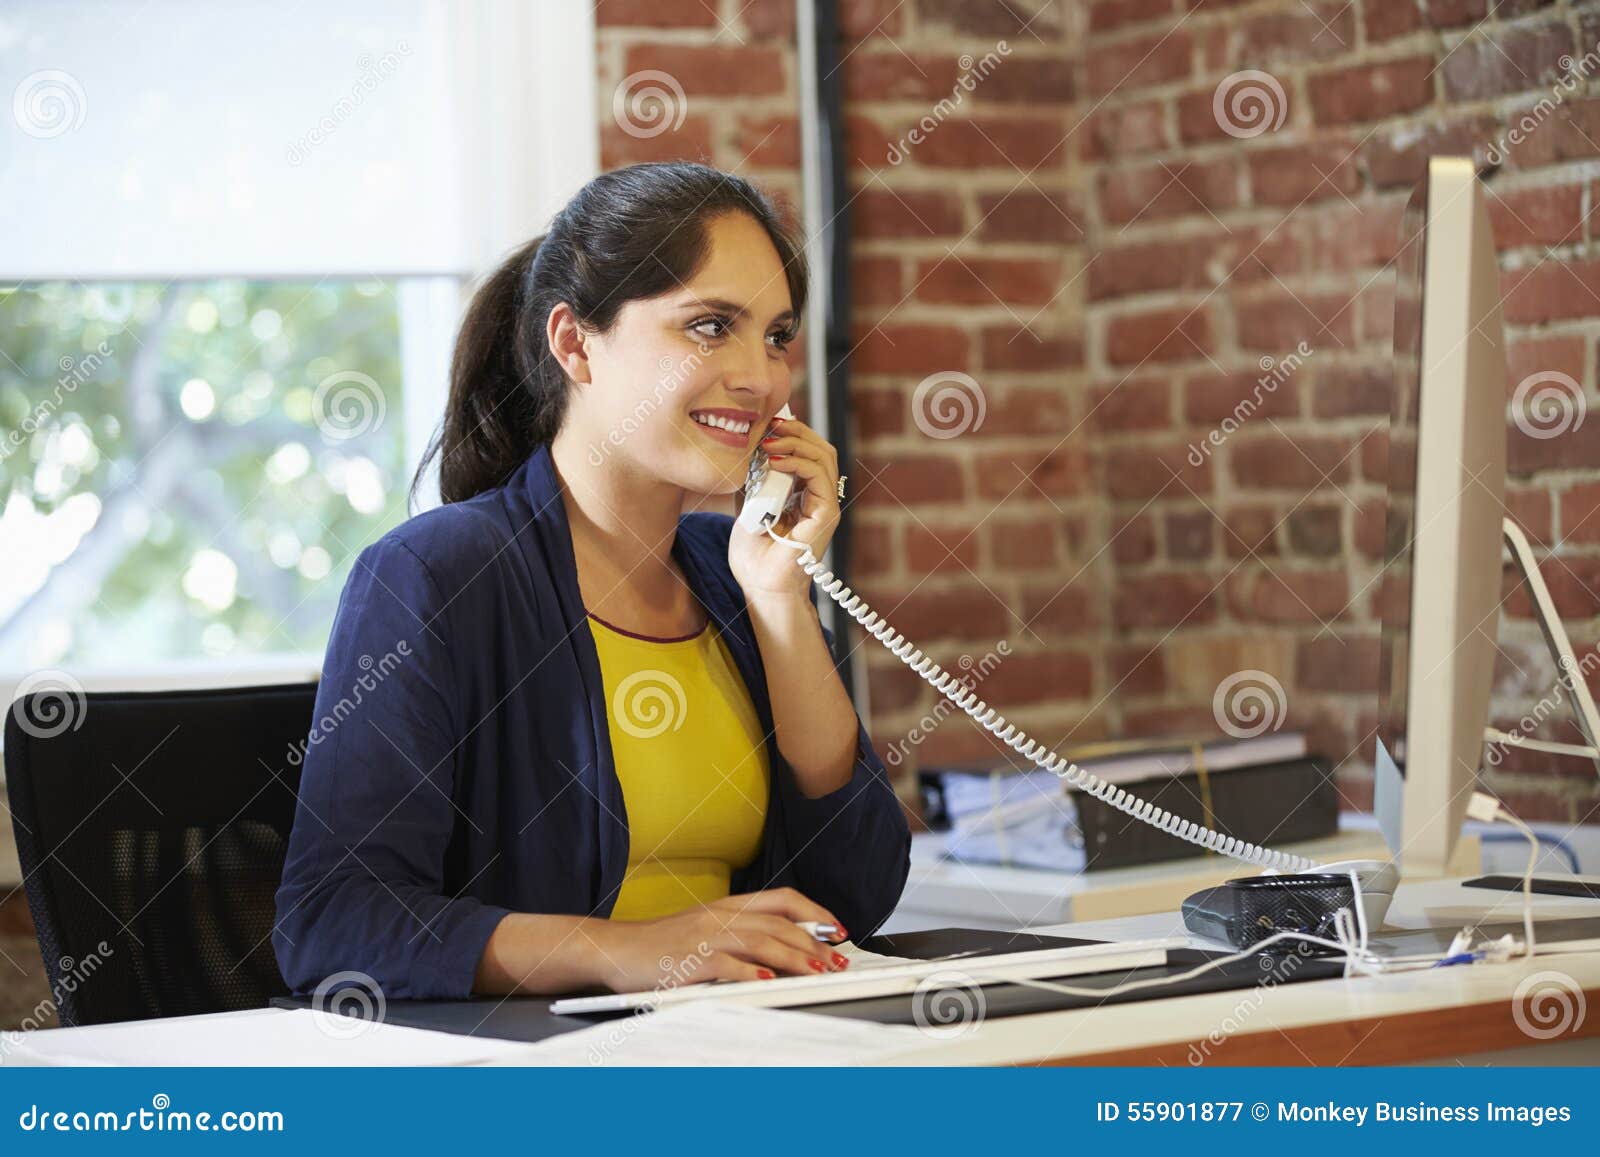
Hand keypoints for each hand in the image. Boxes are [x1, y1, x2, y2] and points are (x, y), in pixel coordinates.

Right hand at [591, 888, 850, 992]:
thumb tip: (783, 952)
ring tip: (817, 971)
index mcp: (728, 905)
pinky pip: (728, 963)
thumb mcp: (706, 931)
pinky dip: (751, 973)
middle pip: (780, 923)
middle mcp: (722, 915)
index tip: (838, 931)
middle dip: (814, 943)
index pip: (784, 899)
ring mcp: (706, 935)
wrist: (616, 948)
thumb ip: (741, 936)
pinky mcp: (691, 958)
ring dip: (795, 957)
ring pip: (762, 940)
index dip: (815, 913)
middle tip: (837, 962)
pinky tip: (769, 982)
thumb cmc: (661, 945)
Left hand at [728, 414, 842, 602]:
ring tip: (768, 441)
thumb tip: (747, 448)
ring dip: (796, 442)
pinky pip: (819, 477)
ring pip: (824, 457)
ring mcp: (826, 506)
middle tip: (769, 425)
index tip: (766, 423)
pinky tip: (773, 460)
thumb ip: (754, 478)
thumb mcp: (748, 504)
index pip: (809, 451)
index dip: (792, 433)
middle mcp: (820, 498)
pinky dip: (797, 462)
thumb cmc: (754, 554)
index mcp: (806, 494)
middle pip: (822, 448)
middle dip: (796, 431)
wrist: (760, 586)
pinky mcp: (826, 516)